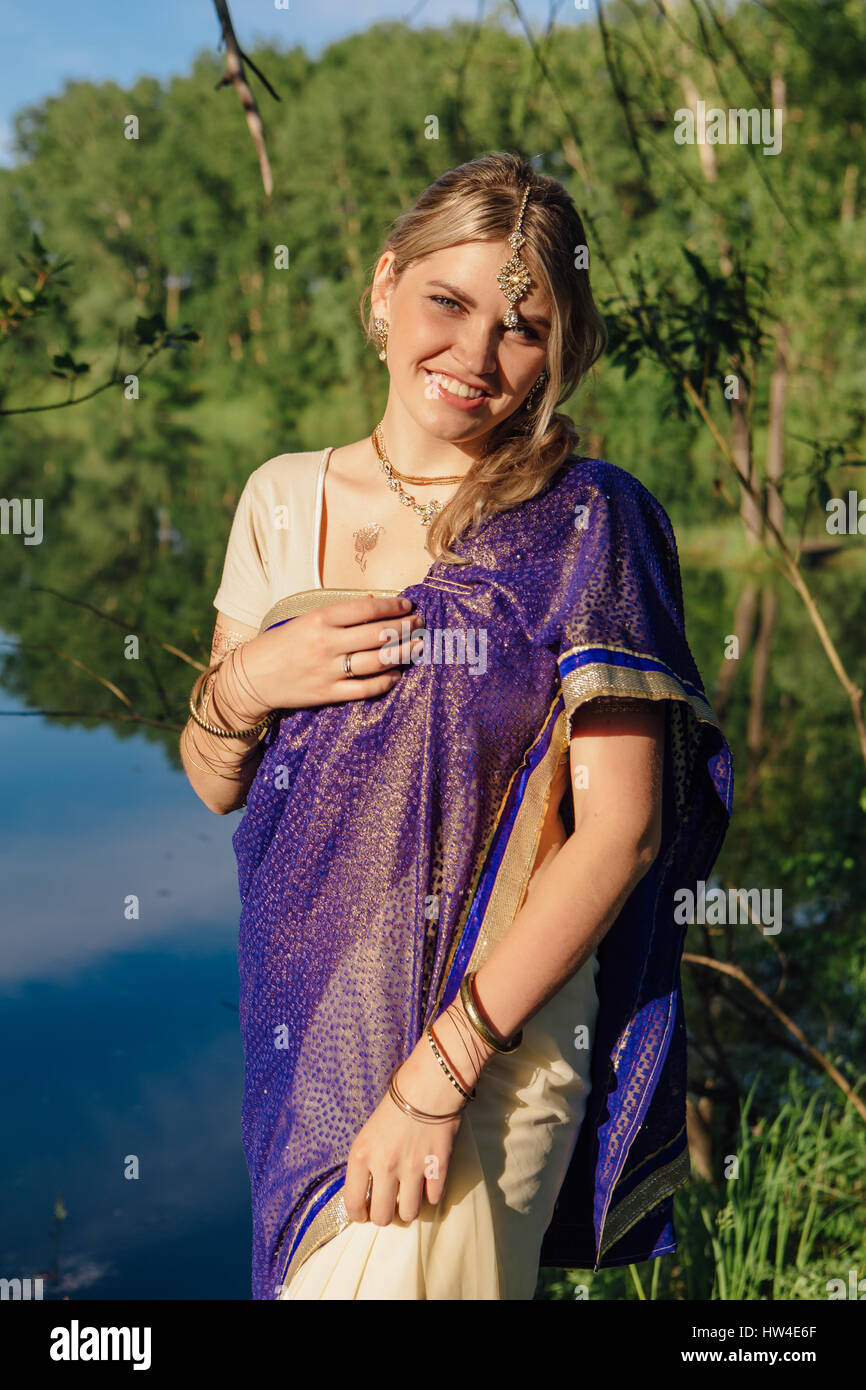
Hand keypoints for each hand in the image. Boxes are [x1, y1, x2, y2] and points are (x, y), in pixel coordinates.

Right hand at [238, 593, 425, 716]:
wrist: (251, 678)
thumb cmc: (279, 644)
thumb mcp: (303, 620)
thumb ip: (337, 614)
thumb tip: (373, 604)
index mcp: (319, 620)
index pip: (366, 609)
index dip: (392, 606)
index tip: (407, 606)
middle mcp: (326, 644)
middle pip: (378, 634)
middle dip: (405, 628)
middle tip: (421, 624)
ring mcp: (328, 671)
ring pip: (377, 661)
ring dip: (403, 652)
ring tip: (418, 645)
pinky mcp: (328, 694)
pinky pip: (366, 688)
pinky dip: (385, 681)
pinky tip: (396, 674)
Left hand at [343, 1030, 471, 1226]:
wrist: (428, 1084)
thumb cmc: (396, 1104)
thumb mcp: (369, 1133)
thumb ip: (367, 1163)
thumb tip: (370, 1192)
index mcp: (361, 1155)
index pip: (353, 1204)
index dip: (359, 1215)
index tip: (365, 1214)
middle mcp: (384, 1166)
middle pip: (382, 1217)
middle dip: (386, 1215)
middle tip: (391, 1204)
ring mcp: (412, 1168)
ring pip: (409, 1215)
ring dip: (410, 1208)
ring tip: (411, 1195)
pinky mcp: (437, 1168)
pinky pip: (433, 1200)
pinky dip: (431, 1194)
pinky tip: (429, 1182)